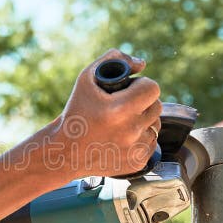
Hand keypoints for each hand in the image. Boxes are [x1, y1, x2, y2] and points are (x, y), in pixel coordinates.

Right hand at [54, 49, 161, 178]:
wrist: (65, 152)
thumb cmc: (75, 113)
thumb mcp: (86, 78)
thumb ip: (114, 59)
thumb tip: (141, 64)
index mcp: (119, 109)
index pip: (152, 88)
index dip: (141, 85)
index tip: (129, 89)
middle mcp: (130, 131)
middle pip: (157, 106)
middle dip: (143, 102)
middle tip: (124, 104)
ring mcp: (135, 149)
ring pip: (155, 125)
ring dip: (143, 121)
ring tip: (120, 123)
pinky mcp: (137, 162)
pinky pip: (151, 143)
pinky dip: (139, 139)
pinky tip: (120, 138)